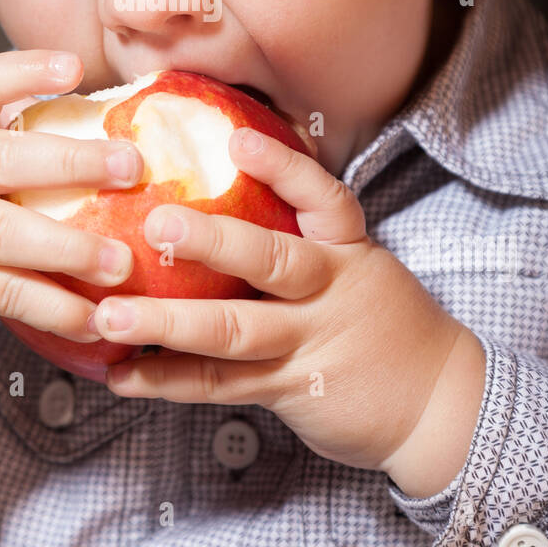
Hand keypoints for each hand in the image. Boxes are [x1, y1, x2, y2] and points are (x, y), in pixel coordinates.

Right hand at [0, 51, 144, 355]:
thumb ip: (18, 139)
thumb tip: (121, 122)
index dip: (22, 72)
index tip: (73, 66)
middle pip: (0, 160)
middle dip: (72, 162)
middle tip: (131, 166)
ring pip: (4, 236)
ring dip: (69, 250)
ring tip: (121, 262)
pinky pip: (6, 295)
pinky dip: (55, 309)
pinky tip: (94, 318)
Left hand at [94, 126, 485, 491]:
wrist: (439, 405)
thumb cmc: (381, 321)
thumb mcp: (359, 266)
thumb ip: (305, 234)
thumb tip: (229, 174)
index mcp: (348, 251)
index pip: (323, 198)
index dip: (282, 168)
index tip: (238, 141)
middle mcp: (330, 291)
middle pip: (271, 261)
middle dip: (211, 242)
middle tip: (156, 224)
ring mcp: (309, 343)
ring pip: (234, 330)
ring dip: (166, 321)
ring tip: (108, 316)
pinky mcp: (291, 390)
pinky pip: (222, 384)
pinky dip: (168, 380)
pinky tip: (123, 375)